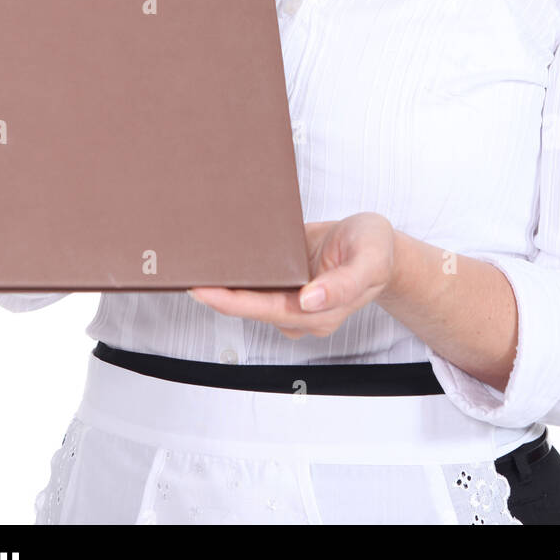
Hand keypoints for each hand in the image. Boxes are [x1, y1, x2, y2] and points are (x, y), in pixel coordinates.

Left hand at [187, 212, 395, 337]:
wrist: (379, 247)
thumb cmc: (377, 251)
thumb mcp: (370, 260)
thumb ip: (344, 284)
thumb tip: (309, 300)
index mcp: (318, 311)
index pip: (264, 309)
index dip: (230, 301)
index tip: (200, 288)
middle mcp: (299, 312)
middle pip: (247, 306)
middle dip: (214, 291)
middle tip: (180, 270)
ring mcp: (290, 300)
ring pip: (246, 295)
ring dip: (220, 281)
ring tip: (188, 259)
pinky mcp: (284, 284)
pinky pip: (253, 281)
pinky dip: (233, 270)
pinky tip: (214, 255)